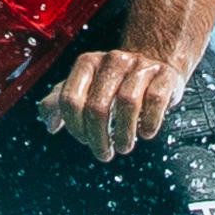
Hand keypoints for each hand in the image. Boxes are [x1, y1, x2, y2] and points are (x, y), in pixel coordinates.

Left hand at [37, 47, 185, 160]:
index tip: (85, 141)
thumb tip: (49, 125)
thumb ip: (59, 103)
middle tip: (104, 153)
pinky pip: (155, 100)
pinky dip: (149, 122)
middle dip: (98, 138)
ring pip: (127, 103)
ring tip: (123, 147)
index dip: (75, 128)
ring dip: (124, 134)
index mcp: (87, 63)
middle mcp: (112, 60)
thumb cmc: (113, 82)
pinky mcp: (165, 76)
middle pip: (97, 106)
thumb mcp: (84, 87)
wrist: (155, 62)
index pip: (70, 100)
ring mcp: (141, 66)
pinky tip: (145, 133)